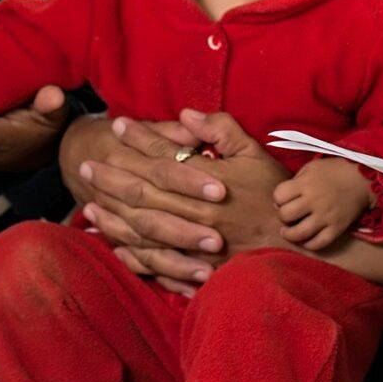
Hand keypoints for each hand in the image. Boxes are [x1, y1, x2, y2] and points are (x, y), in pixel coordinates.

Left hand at [81, 109, 290, 289]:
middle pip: (144, 191)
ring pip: (142, 227)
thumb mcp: (255, 154)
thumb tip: (186, 115)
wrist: (297, 249)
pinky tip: (111, 244)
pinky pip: (154, 261)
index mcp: (209, 181)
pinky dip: (129, 253)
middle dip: (112, 176)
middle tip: (85, 164)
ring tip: (88, 201)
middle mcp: (195, 212)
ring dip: (112, 213)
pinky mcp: (194, 266)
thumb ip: (222, 130)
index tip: (117, 125)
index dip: (139, 138)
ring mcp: (192, 243)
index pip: (164, 155)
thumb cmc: (276, 197)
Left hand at [274, 157, 371, 250]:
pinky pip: (319, 243)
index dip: (277, 198)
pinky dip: (309, 244)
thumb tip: (281, 199)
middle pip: (286, 215)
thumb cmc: (334, 171)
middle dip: (282, 216)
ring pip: (299, 233)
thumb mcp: (311, 167)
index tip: (282, 199)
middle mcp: (314, 201)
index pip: (279, 195)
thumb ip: (296, 181)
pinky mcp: (337, 228)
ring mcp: (326, 216)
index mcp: (305, 183)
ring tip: (288, 232)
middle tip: (287, 215)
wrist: (363, 179)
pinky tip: (306, 239)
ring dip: (290, 234)